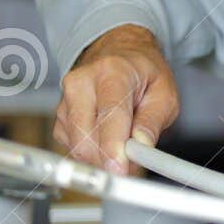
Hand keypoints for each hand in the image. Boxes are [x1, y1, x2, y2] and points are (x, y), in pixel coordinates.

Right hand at [52, 24, 179, 176]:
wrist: (118, 54)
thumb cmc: (143, 73)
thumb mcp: (164, 93)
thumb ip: (153, 122)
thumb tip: (141, 148)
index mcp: (113, 73)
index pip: (109, 115)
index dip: (113, 147)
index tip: (120, 169)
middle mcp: (81, 84)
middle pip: (85, 137)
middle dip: (109, 159)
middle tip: (132, 163)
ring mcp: (65, 99)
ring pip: (77, 145)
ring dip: (101, 156)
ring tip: (124, 141)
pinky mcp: (58, 116)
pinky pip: (71, 145)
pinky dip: (91, 150)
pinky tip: (107, 137)